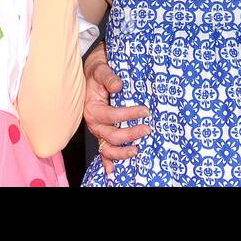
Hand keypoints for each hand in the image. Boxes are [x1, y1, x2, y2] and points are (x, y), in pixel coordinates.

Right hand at [82, 42, 148, 176]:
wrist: (93, 73)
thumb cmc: (98, 71)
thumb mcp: (101, 69)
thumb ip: (108, 76)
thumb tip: (118, 86)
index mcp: (92, 108)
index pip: (111, 115)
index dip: (129, 115)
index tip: (145, 111)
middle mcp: (94, 123)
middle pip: (112, 135)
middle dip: (130, 134)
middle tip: (148, 128)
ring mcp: (98, 130)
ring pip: (108, 147)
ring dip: (122, 152)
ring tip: (137, 151)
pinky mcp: (103, 134)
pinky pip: (104, 151)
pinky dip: (108, 162)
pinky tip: (113, 171)